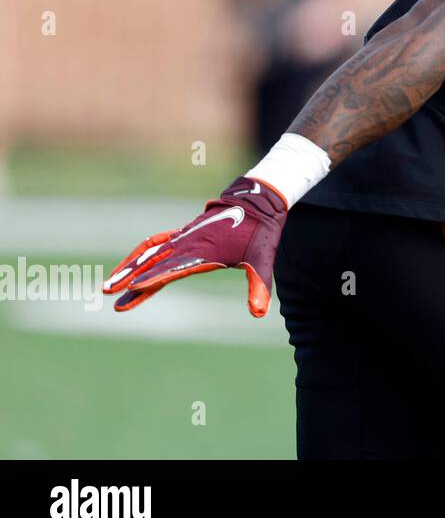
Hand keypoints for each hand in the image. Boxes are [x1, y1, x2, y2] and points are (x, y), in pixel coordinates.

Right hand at [103, 176, 287, 316]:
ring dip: (128, 267)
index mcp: (205, 252)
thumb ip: (259, 287)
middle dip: (130, 278)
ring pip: (149, 253)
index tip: (133, 288)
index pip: (174, 268)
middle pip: (154, 263)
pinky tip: (130, 266)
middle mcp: (189, 243)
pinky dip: (140, 254)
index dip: (154, 278)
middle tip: (108, 294)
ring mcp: (184, 237)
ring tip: (108, 286)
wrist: (259, 202)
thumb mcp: (263, 260)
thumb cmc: (260, 233)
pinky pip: (155, 243)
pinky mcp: (183, 234)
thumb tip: (259, 315)